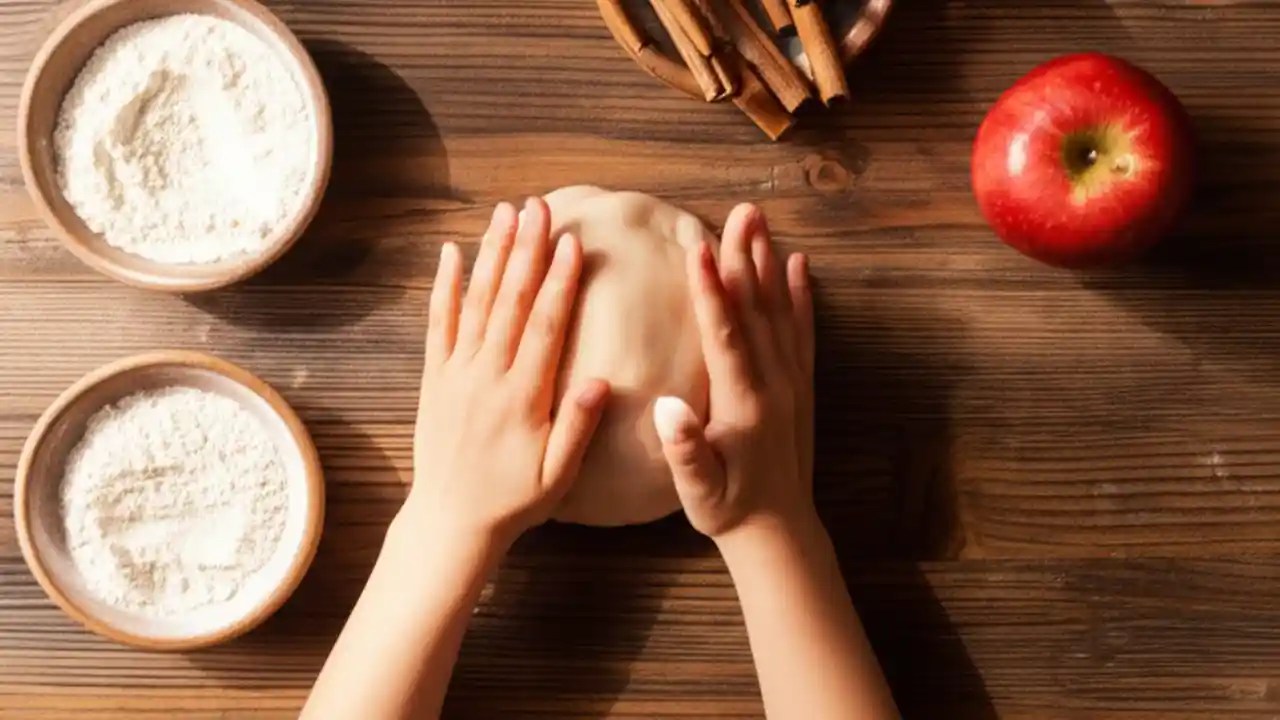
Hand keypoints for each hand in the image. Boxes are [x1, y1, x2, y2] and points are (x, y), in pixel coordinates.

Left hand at [410, 198, 609, 547]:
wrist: (450, 520)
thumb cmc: (513, 501)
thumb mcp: (556, 476)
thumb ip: (578, 427)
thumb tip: (600, 380)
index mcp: (522, 397)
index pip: (543, 327)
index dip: (559, 283)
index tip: (571, 243)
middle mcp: (486, 377)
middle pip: (508, 302)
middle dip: (526, 251)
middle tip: (538, 207)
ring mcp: (457, 373)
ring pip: (475, 303)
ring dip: (492, 255)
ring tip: (504, 213)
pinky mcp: (435, 378)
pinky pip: (438, 324)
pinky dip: (445, 287)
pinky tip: (452, 252)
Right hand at [653, 204, 814, 539]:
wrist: (777, 529)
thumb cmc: (726, 508)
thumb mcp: (698, 489)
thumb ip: (686, 449)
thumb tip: (667, 406)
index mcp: (743, 403)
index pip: (725, 335)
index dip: (710, 290)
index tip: (699, 248)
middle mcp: (773, 384)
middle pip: (757, 309)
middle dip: (745, 257)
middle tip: (740, 212)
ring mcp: (791, 382)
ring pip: (779, 311)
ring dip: (768, 264)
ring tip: (760, 222)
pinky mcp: (800, 385)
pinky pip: (802, 331)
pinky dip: (802, 296)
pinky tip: (798, 264)